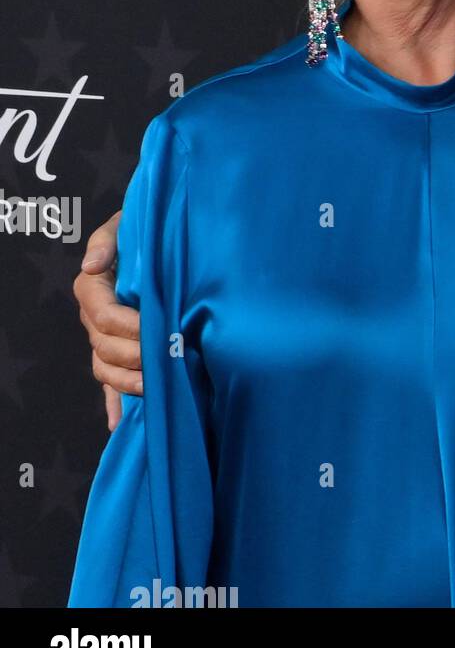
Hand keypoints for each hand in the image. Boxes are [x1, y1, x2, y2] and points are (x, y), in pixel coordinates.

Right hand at [73, 210, 141, 428]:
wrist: (158, 238)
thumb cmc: (142, 229)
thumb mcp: (125, 223)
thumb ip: (107, 239)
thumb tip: (93, 264)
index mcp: (94, 287)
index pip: (104, 316)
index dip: (130, 327)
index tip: (158, 330)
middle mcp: (94, 317)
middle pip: (106, 348)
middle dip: (137, 356)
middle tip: (168, 358)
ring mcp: (103, 338)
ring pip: (105, 369)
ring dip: (129, 381)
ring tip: (157, 384)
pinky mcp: (117, 352)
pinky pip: (108, 383)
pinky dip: (113, 404)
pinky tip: (120, 423)